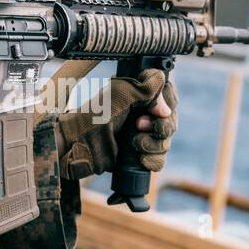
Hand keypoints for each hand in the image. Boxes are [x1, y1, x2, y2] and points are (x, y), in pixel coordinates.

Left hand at [56, 69, 178, 179]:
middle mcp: (143, 115)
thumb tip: (166, 93)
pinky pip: (158, 161)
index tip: (154, 108)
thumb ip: (147, 87)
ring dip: (155, 144)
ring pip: (166, 142)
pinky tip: (139, 158)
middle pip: (171, 121)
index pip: (170, 97)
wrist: (76, 144)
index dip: (167, 103)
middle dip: (160, 126)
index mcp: (141, 97)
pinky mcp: (136, 157)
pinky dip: (152, 160)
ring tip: (135, 143)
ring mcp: (140, 137)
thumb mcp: (121, 93)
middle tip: (138, 124)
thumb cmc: (93, 115)